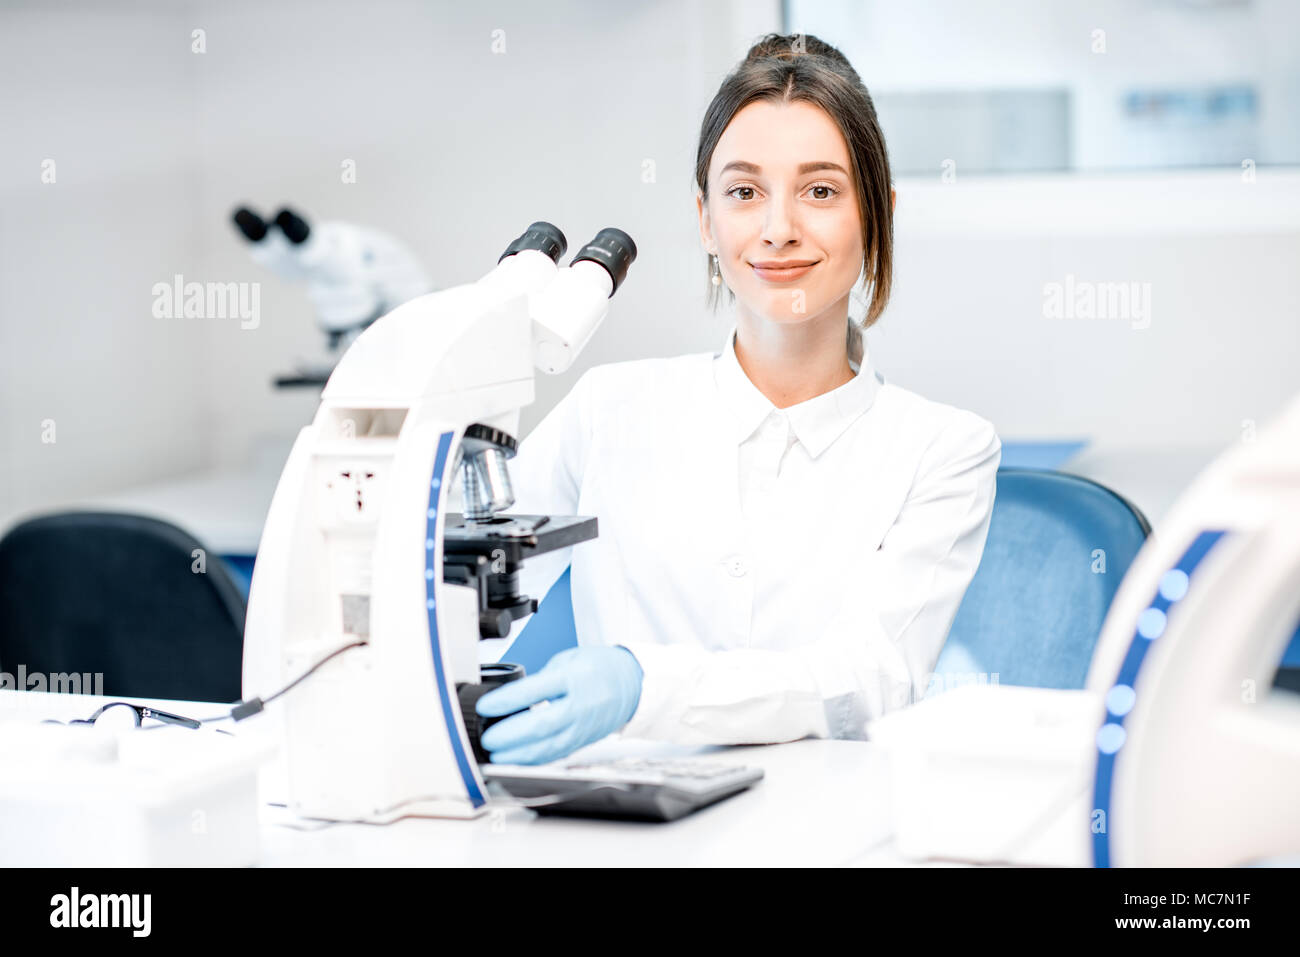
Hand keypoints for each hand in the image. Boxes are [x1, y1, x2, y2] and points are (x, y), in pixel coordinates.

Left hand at [475, 646, 642, 764]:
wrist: (631, 684)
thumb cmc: (599, 668)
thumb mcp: (569, 659)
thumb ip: (542, 677)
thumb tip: (514, 697)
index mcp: (573, 677)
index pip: (536, 690)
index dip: (508, 700)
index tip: (486, 706)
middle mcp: (579, 705)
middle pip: (542, 724)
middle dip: (511, 734)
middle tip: (488, 737)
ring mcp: (582, 727)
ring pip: (549, 746)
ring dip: (520, 754)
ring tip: (497, 754)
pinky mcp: (583, 741)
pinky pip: (556, 754)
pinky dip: (534, 759)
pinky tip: (517, 759)